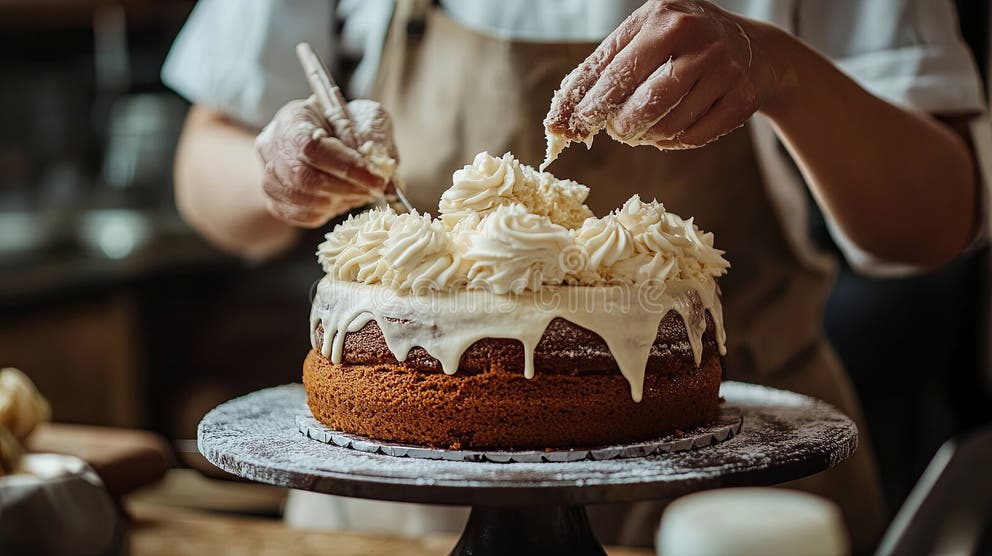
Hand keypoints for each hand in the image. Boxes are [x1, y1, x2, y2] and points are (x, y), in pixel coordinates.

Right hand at [256, 96, 397, 227]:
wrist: (326, 137)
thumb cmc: (346, 124)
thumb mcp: (366, 118)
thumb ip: (378, 142)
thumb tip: (389, 183)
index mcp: (292, 117)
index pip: (310, 146)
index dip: (346, 166)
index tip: (378, 179)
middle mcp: (272, 146)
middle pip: (302, 177)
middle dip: (346, 188)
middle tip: (374, 189)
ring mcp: (270, 175)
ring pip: (302, 200)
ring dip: (341, 201)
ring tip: (361, 192)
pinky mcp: (276, 201)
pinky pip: (303, 215)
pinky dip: (330, 212)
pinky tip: (344, 199)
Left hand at [545, 0, 782, 149]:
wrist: (756, 48)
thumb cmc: (681, 44)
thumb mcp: (643, 38)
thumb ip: (600, 71)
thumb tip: (557, 121)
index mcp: (662, 17)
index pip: (615, 70)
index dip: (590, 104)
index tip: (575, 124)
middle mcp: (696, 38)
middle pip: (642, 102)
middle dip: (619, 125)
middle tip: (614, 130)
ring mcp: (723, 68)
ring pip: (667, 125)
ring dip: (645, 136)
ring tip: (639, 129)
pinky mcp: (741, 98)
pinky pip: (693, 137)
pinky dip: (672, 142)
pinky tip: (667, 132)